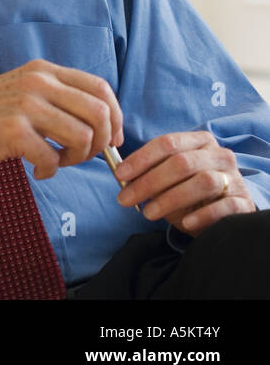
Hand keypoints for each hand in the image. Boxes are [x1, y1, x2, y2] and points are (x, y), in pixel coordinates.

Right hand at [0, 58, 122, 179]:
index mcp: (42, 70)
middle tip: (80, 156)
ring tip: (55, 162)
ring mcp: (24, 106)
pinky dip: (50, 171)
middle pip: (100, 113)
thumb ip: (55, 98)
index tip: (111, 139)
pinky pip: (53, 159)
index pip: (101, 88)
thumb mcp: (20, 91)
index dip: (115, 117)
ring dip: (76, 159)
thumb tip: (102, 125)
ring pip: (83, 138)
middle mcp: (37, 82)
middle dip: (101, 143)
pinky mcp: (11, 131)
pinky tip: (36, 169)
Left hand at [113, 131, 254, 234]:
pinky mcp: (244, 202)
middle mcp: (220, 155)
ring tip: (148, 213)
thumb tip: (122, 176)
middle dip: (149, 182)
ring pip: (203, 182)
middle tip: (125, 199)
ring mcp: (235, 178)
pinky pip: (224, 206)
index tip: (120, 174)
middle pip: (182, 163)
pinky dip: (202, 215)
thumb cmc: (188, 191)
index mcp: (199, 141)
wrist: (222, 212)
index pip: (167, 143)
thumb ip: (149, 172)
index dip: (141, 158)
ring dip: (170, 199)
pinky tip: (184, 223)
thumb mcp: (169, 178)